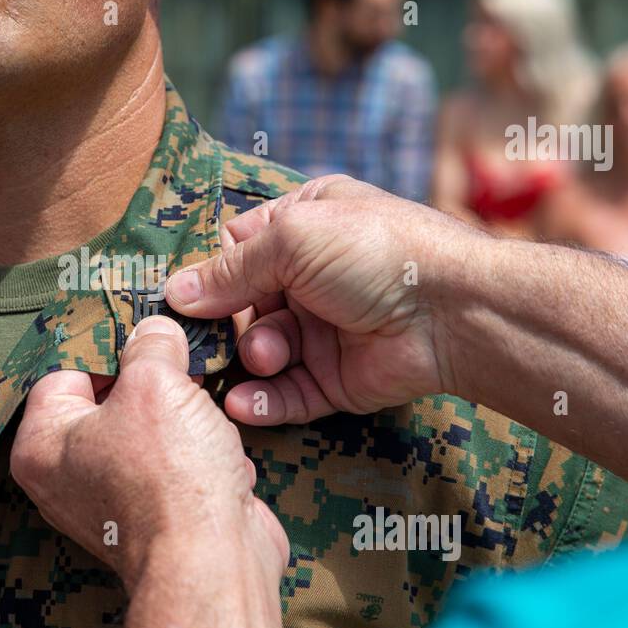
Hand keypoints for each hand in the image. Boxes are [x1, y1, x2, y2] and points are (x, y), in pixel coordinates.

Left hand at [10, 315, 288, 591]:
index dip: (108, 347)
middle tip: (180, 368)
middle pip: (111, 401)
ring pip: (152, 433)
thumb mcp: (156, 382)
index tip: (143, 334)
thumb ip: (151, 345)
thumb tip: (155, 331)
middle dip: (155, 385)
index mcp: (42, 444)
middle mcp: (67, 478)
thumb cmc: (169, 480)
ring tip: (202, 422)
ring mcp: (112, 502)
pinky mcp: (157, 519)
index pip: (64, 371)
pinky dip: (203, 460)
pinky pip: (179, 469)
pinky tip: (219, 462)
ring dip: (186, 422)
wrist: (214, 563)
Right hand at [165, 175, 482, 423]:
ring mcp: (322, 329)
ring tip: (265, 355)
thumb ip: (230, 270)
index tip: (180, 297)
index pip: (236, 248)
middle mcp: (309, 276)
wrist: (451, 310)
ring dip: (252, 357)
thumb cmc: (375, 250)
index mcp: (302, 224)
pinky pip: (286, 394)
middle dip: (225, 323)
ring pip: (260, 351)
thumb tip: (176, 293)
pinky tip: (243, 403)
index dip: (209, 272)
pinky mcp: (334, 379)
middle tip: (210, 338)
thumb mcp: (292, 239)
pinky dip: (262, 400)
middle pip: (241, 306)